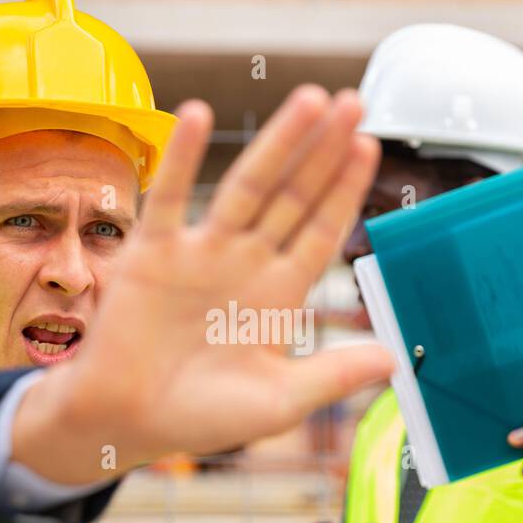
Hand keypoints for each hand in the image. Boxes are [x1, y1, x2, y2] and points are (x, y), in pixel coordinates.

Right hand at [15, 86, 393, 483]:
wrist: (127, 422)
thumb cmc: (200, 416)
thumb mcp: (278, 401)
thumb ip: (333, 377)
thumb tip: (395, 361)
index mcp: (279, 293)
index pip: (321, 229)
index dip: (345, 189)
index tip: (369, 146)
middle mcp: (246, 262)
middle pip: (294, 195)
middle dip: (324, 150)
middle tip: (352, 101)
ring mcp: (201, 252)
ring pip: (248, 186)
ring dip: (278, 143)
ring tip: (309, 100)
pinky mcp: (153, 253)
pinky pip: (170, 197)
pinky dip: (181, 157)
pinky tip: (198, 115)